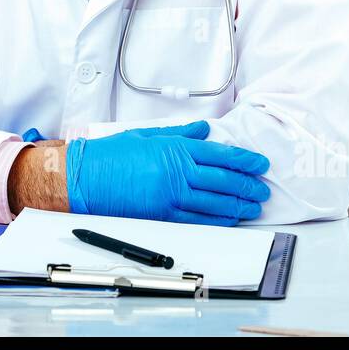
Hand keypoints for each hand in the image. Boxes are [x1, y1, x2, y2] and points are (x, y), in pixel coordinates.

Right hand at [64, 121, 270, 225]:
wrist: (86, 176)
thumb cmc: (111, 154)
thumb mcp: (146, 134)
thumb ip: (179, 133)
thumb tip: (204, 130)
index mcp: (175, 148)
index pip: (220, 154)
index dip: (244, 160)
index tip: (260, 164)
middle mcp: (176, 171)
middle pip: (223, 179)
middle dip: (247, 185)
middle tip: (262, 189)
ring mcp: (171, 194)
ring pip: (215, 202)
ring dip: (238, 204)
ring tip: (253, 206)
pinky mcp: (162, 214)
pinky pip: (198, 219)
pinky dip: (217, 219)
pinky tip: (230, 218)